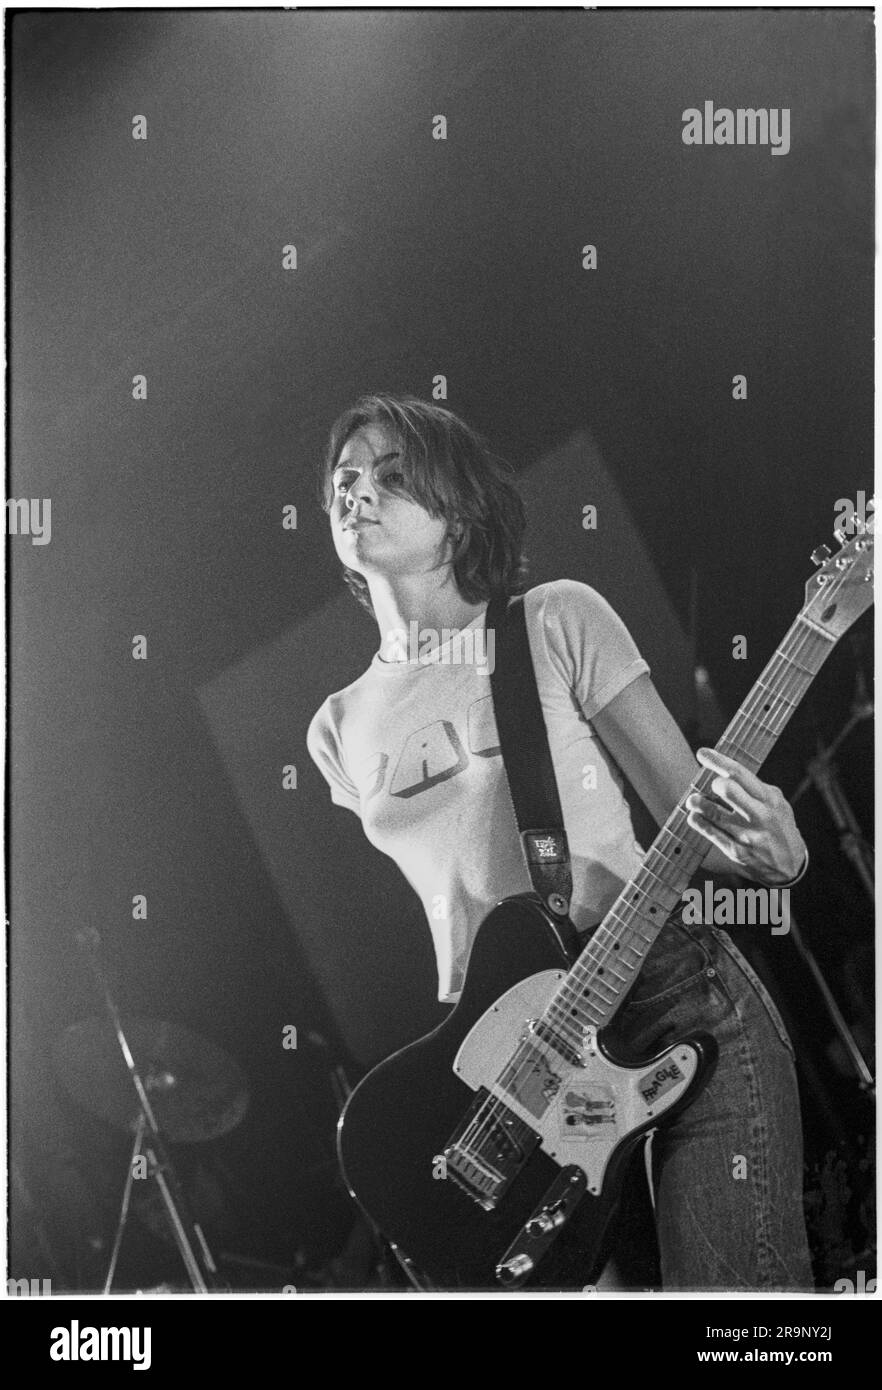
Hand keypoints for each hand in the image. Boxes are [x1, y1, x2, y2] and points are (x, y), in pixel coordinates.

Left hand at [685, 748, 806, 885]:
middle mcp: (759, 815)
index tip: (702, 753)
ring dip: (698, 804)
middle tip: (711, 785)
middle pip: (727, 789)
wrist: (791, 865)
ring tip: (693, 800)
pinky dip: (699, 823)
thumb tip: (725, 771)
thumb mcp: (777, 803)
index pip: (739, 773)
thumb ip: (754, 788)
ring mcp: (747, 835)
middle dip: (714, 783)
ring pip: (715, 813)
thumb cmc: (779, 827)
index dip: (717, 761)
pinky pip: (712, 834)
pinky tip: (694, 817)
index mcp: (769, 798)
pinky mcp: (738, 852)